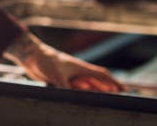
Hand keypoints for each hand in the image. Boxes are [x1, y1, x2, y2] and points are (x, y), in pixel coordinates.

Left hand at [3, 32, 125, 91]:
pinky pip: (75, 91)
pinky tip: (85, 100)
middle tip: (119, 98)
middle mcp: (78, 73)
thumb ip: (67, 89)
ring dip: (95, 94)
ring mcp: (70, 77)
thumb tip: (74, 99)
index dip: (114, 83)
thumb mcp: (57, 76)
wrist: (31, 56)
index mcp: (81, 68)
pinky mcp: (62, 82)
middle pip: (97, 83)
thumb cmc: (46, 61)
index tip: (124, 89)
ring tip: (106, 101)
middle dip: (108, 90)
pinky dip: (81, 95)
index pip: (102, 76)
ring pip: (87, 88)